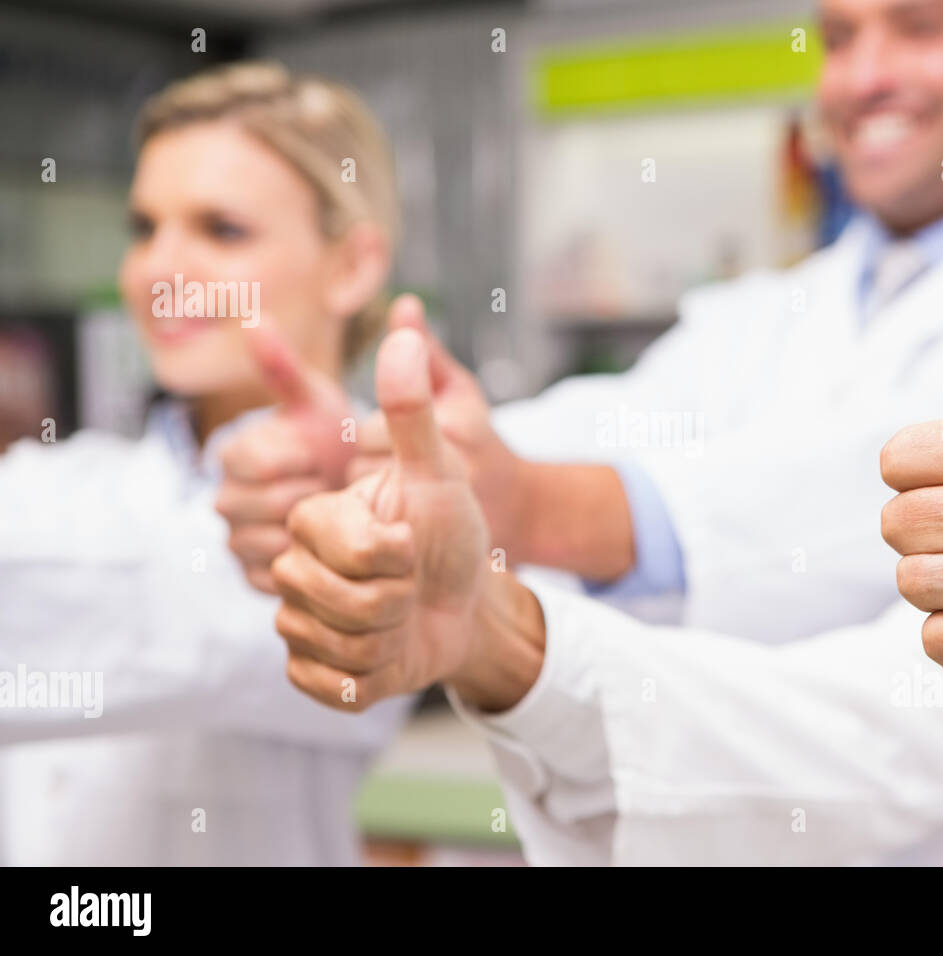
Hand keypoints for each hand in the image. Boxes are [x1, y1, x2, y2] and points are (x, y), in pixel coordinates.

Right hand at [216, 325, 354, 592]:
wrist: (369, 505)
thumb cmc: (343, 444)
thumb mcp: (319, 404)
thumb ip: (285, 368)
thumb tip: (253, 319)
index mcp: (234, 455)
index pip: (250, 460)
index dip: (295, 458)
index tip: (325, 454)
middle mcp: (228, 500)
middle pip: (254, 506)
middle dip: (305, 495)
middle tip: (338, 488)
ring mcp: (239, 541)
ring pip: (263, 544)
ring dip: (309, 533)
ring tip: (341, 517)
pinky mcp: (257, 579)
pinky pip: (273, 578)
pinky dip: (308, 566)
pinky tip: (336, 550)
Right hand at [269, 327, 542, 710]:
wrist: (470, 609)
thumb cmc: (453, 535)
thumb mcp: (438, 473)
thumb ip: (412, 409)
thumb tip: (405, 324)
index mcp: (311, 516)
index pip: (325, 536)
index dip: (385, 548)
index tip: (410, 542)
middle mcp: (292, 564)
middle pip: (323, 594)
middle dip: (390, 594)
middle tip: (410, 584)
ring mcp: (295, 620)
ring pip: (324, 639)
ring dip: (385, 637)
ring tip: (400, 618)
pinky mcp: (305, 669)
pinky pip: (320, 680)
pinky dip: (368, 676)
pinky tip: (386, 657)